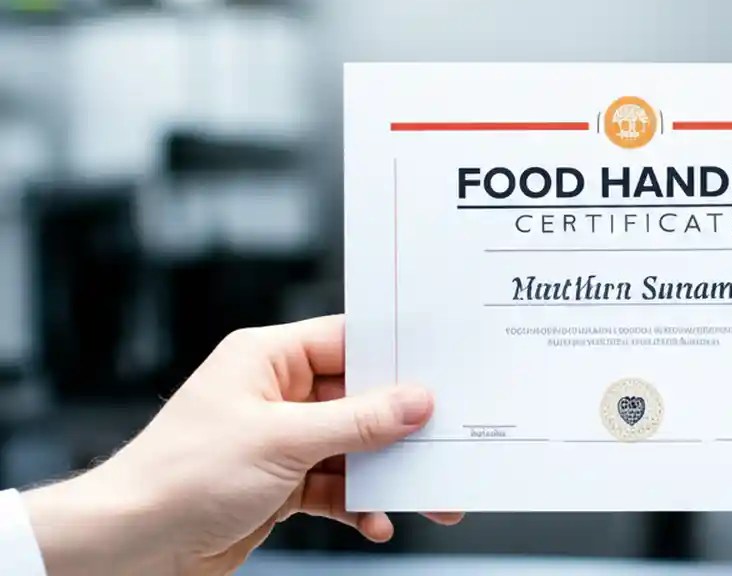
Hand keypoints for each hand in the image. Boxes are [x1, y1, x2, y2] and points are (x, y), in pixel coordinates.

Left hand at [23, 316, 461, 575]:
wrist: (125, 549)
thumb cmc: (178, 478)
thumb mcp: (281, 441)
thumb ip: (356, 421)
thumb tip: (414, 401)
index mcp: (266, 358)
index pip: (347, 342)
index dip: (396, 356)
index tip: (442, 370)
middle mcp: (275, 393)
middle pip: (359, 400)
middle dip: (403, 428)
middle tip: (447, 442)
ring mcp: (279, 441)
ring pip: (354, 448)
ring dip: (388, 474)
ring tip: (429, 496)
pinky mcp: (280, 485)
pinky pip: (337, 487)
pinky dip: (359, 504)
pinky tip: (376, 521)